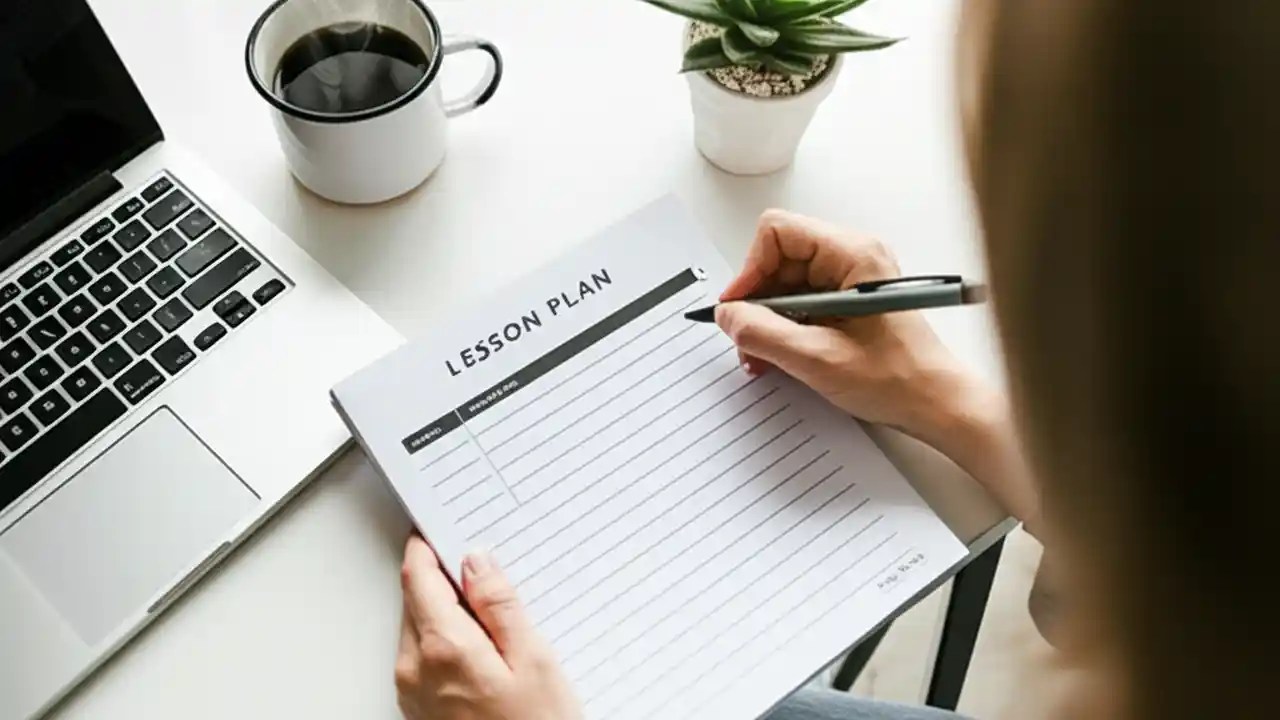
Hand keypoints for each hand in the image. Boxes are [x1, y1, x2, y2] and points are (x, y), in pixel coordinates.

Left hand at [395, 535, 581, 719]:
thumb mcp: (533, 662)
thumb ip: (500, 606)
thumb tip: (477, 563)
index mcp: (443, 647)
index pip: (418, 575)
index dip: (428, 545)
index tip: (445, 528)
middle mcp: (416, 668)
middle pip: (416, 598)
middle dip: (443, 577)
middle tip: (485, 570)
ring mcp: (412, 690)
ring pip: (419, 626)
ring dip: (446, 611)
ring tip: (495, 620)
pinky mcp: (418, 706)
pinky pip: (423, 655)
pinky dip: (445, 640)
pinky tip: (484, 650)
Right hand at [716, 209, 984, 446]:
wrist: (934, 404)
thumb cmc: (898, 379)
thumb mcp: (817, 358)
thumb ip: (764, 334)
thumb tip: (728, 316)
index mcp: (853, 255)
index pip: (778, 233)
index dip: (750, 269)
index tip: (738, 307)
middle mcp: (851, 258)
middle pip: (778, 259)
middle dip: (756, 300)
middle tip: (746, 338)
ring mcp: (849, 279)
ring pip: (785, 283)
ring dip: (766, 319)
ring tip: (761, 356)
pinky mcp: (846, 301)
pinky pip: (800, 302)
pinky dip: (783, 328)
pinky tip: (777, 357)